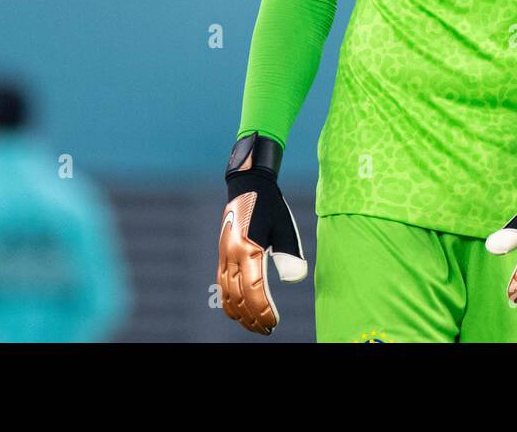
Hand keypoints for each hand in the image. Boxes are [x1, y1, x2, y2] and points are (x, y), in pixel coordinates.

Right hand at [217, 133, 306, 334]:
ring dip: (241, 314)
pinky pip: (222, 285)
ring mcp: (224, 256)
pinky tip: (238, 311)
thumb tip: (294, 279)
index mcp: (248, 249)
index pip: (255, 290)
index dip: (263, 311)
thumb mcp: (285, 228)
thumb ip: (290, 254)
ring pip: (227, 295)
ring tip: (255, 325)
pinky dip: (228, 302)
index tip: (273, 323)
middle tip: (268, 330)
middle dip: (253, 318)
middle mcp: (232, 255)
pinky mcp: (223, 255)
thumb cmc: (271, 206)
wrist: (247, 185)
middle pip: (239, 297)